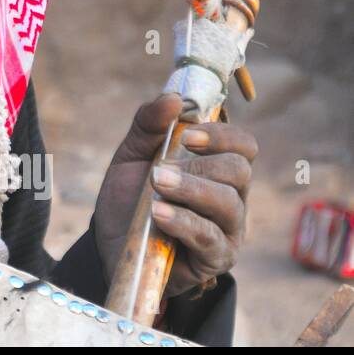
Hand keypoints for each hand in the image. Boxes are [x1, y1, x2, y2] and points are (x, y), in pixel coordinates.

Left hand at [92, 92, 256, 298]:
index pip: (243, 145)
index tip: (188, 135)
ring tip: (157, 186)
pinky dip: (183, 220)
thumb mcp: (131, 156)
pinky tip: (158, 213)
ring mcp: (227, 229)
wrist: (110, 243)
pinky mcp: (216, 257)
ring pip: (228, 203)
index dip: (222, 136)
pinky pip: (210, 237)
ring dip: (191, 190)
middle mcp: (231, 196)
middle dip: (199, 166)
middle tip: (159, 170)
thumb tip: (173, 97)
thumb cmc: (130, 198)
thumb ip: (149, 125)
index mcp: (216, 168)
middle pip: (239, 171)